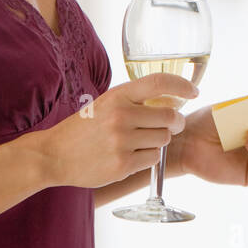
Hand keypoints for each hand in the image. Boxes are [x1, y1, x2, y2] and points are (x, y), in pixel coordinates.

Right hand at [37, 73, 196, 188]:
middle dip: (176, 122)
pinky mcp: (122, 165)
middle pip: (170, 117)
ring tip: (141, 141)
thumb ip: (135, 100)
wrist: (53, 155)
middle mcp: (121, 116)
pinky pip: (153, 158)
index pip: (159, 82)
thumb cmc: (84, 128)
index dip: (182, 85)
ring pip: (164, 139)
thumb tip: (173, 100)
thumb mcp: (106, 104)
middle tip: (171, 125)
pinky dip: (148, 157)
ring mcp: (121, 142)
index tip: (194, 91)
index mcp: (118, 96)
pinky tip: (132, 155)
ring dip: (160, 140)